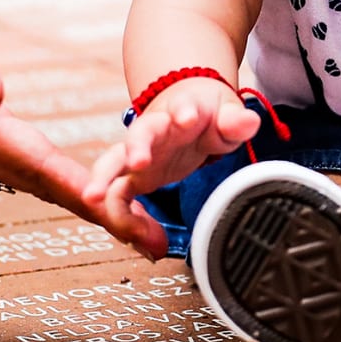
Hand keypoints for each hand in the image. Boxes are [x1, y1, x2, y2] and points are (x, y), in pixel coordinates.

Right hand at [0, 0, 166, 258]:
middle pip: (47, 186)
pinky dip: (54, 174)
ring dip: (83, 199)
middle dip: (104, 216)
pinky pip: (18, 158)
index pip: (42, 170)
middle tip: (158, 246)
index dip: (94, 202)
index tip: (138, 234)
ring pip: (33, 175)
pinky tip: (73, 177)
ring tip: (132, 221)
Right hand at [83, 75, 258, 243]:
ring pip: (115, 163)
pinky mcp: (135, 174)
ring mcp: (140, 153)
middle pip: (138, 135)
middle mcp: (154, 131)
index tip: (187, 118)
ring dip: (104, 180)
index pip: (180, 108)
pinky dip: (118, 212)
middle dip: (135, 148)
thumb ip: (235, 121)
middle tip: (137, 162)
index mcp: (180, 111)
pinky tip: (126, 233)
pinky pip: (119, 193)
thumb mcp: (227, 113)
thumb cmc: (206, 112)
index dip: (183, 112)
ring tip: (92, 197)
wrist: (188, 111)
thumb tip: (248, 122)